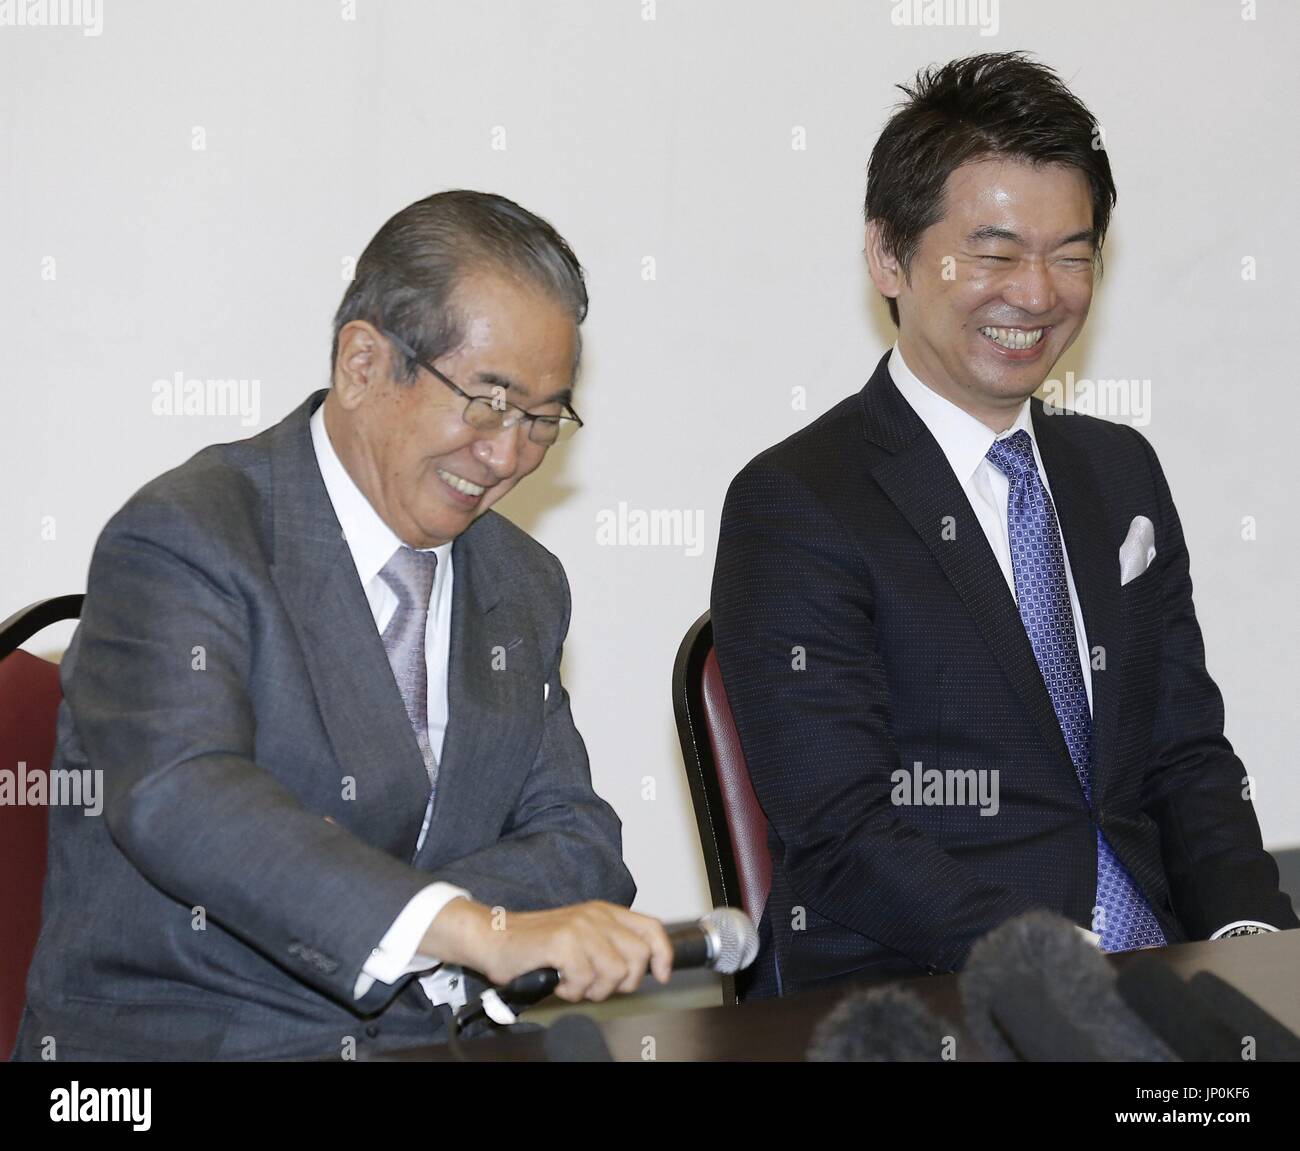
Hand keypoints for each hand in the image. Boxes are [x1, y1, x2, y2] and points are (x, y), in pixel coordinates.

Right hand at [425, 900, 673, 1002]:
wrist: (492, 938)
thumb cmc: (535, 946)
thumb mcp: (580, 937)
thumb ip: (609, 946)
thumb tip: (641, 970)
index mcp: (604, 912)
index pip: (652, 929)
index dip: (662, 955)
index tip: (660, 975)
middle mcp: (596, 916)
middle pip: (638, 957)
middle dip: (622, 983)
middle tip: (595, 986)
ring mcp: (580, 927)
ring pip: (615, 973)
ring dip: (593, 990)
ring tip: (572, 982)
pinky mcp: (563, 942)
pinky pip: (585, 980)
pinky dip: (571, 990)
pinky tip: (557, 981)